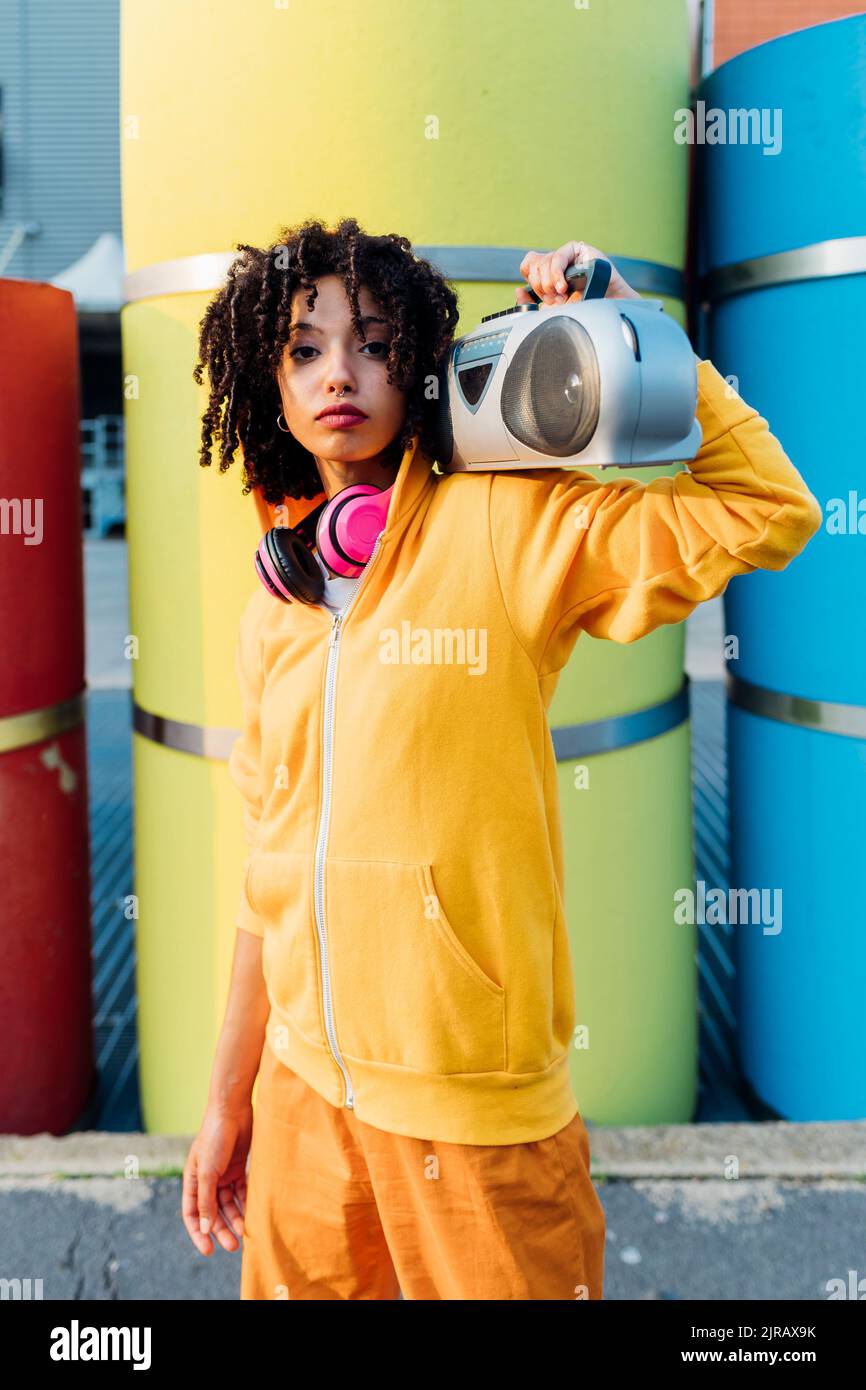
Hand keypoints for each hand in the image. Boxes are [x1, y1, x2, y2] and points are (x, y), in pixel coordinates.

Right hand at [182, 1100, 252, 1255]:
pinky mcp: (239, 1167)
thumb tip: (205, 1229)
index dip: (198, 1233)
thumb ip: (206, 1200)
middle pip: (213, 1212)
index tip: (208, 1250)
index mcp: (192, 1180)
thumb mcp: (207, 1172)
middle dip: (221, 1229)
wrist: (233, 1109)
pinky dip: (246, 1202)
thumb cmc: (214, 1137)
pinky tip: (253, 1213)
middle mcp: (207, 1179)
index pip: (192, 1214)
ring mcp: (224, 1174)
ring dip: (236, 1218)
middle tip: (233, 1246)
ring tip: (245, 1232)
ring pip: (229, 1204)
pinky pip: (242, 1191)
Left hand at [516, 240, 640, 305]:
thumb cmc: (583, 304)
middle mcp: (555, 260)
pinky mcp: (576, 248)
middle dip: (541, 286)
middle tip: (553, 299)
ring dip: (550, 283)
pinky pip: (558, 257)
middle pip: (535, 265)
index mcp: (547, 270)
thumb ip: (533, 301)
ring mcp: (566, 253)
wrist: (607, 301)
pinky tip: (562, 286)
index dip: (530, 278)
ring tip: (561, 295)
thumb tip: (517, 291)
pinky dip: (556, 274)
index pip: (529, 265)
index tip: (539, 295)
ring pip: (544, 262)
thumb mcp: (553, 307)